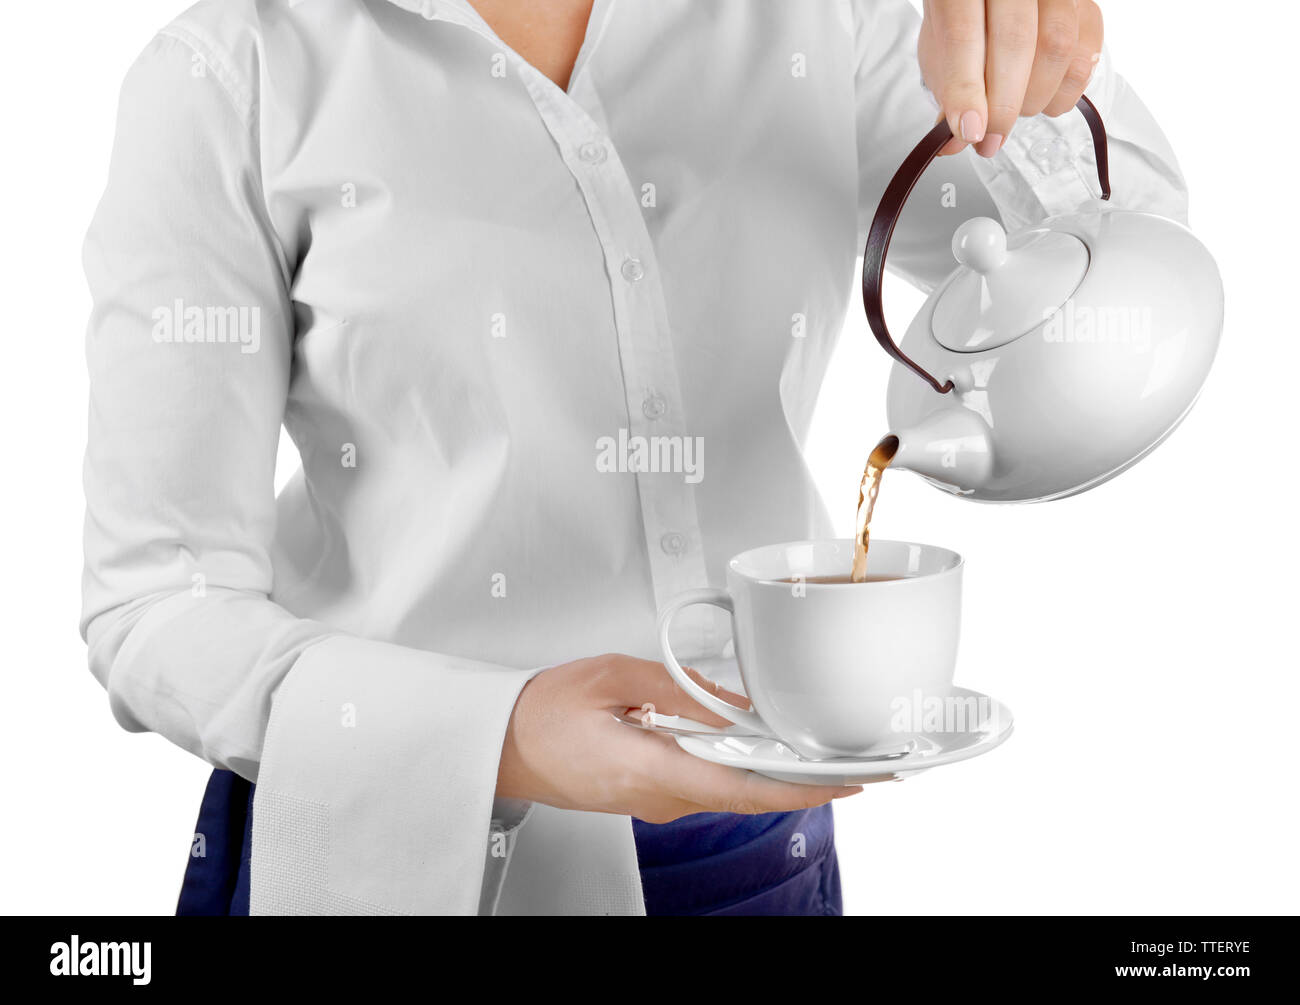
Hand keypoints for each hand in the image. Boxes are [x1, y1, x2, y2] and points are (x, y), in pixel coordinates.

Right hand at [496, 654, 882, 822]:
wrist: (500, 746)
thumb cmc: (542, 713)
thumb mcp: (612, 677)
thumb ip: (678, 688)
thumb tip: (731, 702)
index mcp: (650, 769)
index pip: (743, 789)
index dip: (802, 789)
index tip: (846, 783)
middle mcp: (659, 796)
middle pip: (745, 791)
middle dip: (801, 778)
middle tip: (850, 761)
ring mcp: (655, 800)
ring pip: (728, 785)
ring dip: (770, 769)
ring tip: (812, 746)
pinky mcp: (650, 792)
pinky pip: (705, 779)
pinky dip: (737, 763)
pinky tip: (752, 740)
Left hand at [918, 0, 1103, 156]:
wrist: (992, 3)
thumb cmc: (965, 24)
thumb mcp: (942, 54)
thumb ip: (948, 93)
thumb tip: (954, 142)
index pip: (962, 34)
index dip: (965, 89)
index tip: (970, 131)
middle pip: (1014, 40)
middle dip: (1003, 104)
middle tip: (990, 138)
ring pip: (1056, 45)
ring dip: (1034, 97)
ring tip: (1015, 110)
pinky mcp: (1087, 7)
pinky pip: (1086, 57)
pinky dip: (1064, 93)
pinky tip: (1043, 98)